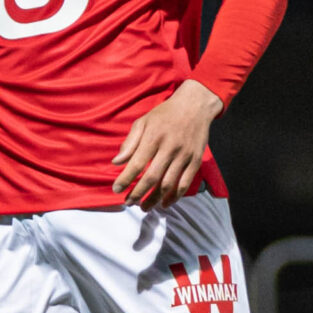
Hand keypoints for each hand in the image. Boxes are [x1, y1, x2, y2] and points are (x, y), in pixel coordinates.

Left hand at [112, 79, 222, 208]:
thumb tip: (116, 162)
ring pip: (168, 184)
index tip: (116, 189)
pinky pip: (185, 183)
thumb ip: (130, 142)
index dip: (125, 179)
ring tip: (143, 207)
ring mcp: (184, 155)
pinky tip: (165, 204)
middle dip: (138, 193)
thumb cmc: (165, 114)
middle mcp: (169, 147)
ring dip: (154, 199)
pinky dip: (174, 197)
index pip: (136, 163)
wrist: (195, 106)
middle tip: (128, 202)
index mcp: (154, 136)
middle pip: (152, 177)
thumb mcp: (143, 122)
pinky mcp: (196, 160)